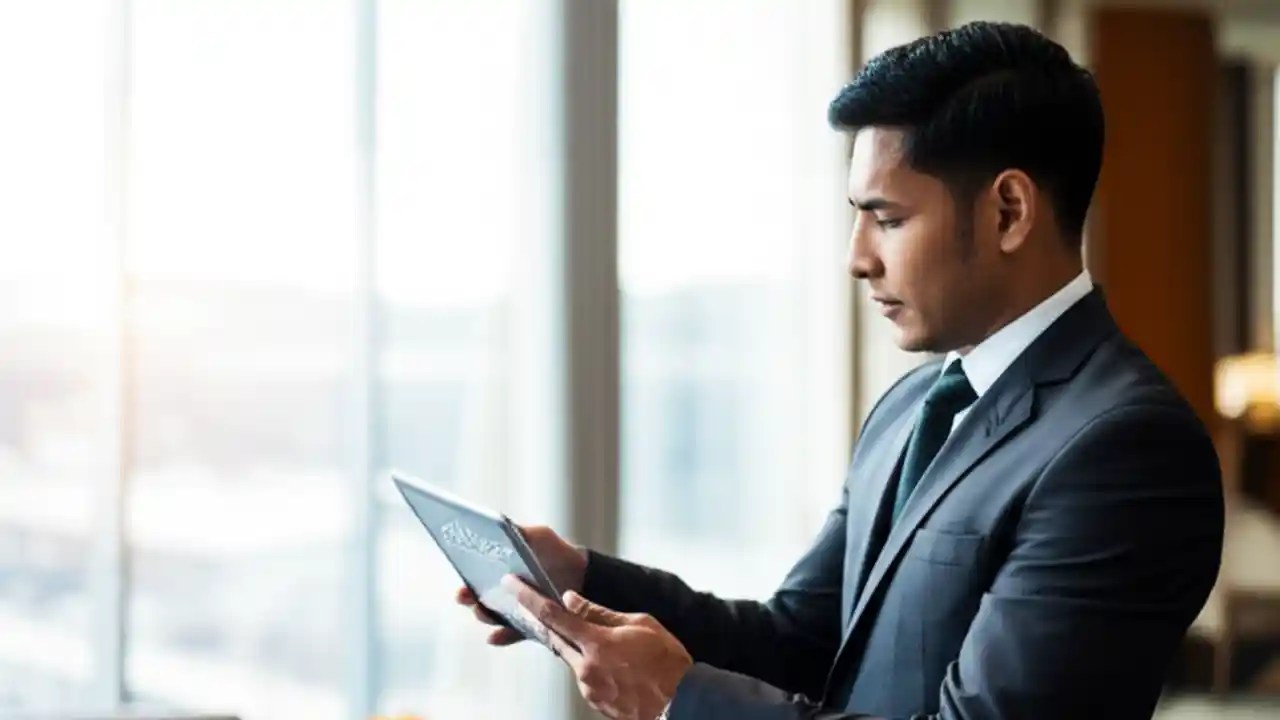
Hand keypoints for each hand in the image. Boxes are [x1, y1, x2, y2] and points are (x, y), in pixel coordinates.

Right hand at [454, 524, 587, 645]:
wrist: (584, 576)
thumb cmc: (557, 554)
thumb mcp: (539, 537)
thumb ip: (520, 532)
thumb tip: (498, 523)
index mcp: (502, 570)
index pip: (476, 574)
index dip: (465, 573)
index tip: (459, 568)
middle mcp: (503, 593)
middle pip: (478, 597)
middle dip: (467, 596)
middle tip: (463, 593)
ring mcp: (515, 611)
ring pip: (492, 617)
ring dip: (483, 615)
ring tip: (480, 610)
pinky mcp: (529, 627)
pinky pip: (513, 634)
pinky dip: (501, 636)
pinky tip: (493, 636)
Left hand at [504, 575, 692, 719]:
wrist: (681, 702)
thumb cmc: (667, 661)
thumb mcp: (639, 624)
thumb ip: (599, 612)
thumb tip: (570, 599)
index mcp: (596, 644)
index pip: (552, 615)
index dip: (527, 597)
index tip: (511, 584)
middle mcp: (586, 667)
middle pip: (554, 637)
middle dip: (542, 620)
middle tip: (530, 603)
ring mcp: (588, 687)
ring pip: (570, 657)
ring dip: (575, 644)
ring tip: (602, 641)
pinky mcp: (594, 701)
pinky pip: (583, 675)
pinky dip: (588, 663)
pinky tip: (611, 662)